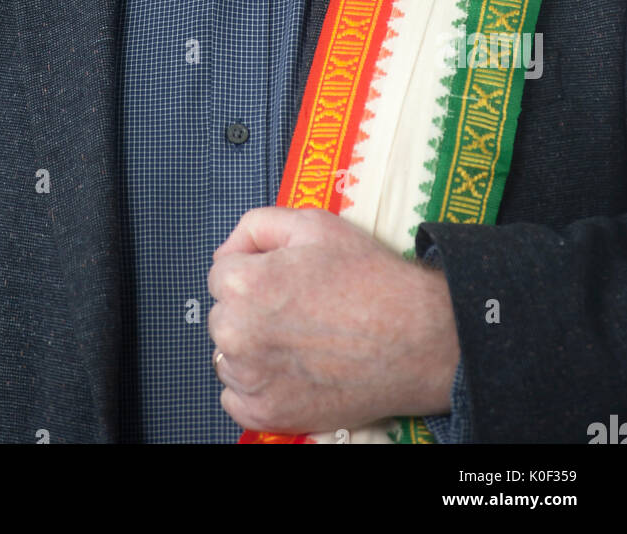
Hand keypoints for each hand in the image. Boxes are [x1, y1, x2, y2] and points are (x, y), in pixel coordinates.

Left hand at [207, 206, 458, 434]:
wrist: (415, 337)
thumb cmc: (368, 280)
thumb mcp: (312, 224)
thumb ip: (256, 225)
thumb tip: (227, 250)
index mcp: (244, 283)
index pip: (221, 272)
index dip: (255, 269)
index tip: (284, 278)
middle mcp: (238, 333)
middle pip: (223, 314)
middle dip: (251, 308)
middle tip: (297, 308)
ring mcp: (252, 378)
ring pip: (228, 355)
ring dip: (252, 347)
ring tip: (300, 338)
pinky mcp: (267, 413)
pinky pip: (236, 398)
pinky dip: (257, 385)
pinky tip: (291, 368)